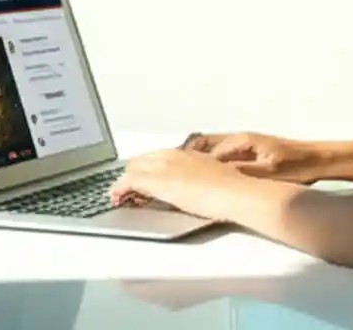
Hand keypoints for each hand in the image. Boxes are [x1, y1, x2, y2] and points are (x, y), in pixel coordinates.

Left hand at [110, 149, 249, 219]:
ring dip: (125, 182)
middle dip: (131, 175)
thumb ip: (195, 178)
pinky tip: (117, 197)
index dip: (144, 170)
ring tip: (120, 196)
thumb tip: (191, 187)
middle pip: (140, 161)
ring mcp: (164, 167)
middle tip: (127, 190)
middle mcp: (172, 156)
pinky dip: (120, 188)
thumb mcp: (210, 178)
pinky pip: (130, 180)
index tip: (141, 181)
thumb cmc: (230, 189)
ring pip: (133, 168)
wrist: (235, 193)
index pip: (154, 158)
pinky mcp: (159, 181)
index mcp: (185, 154)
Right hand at [181, 132, 319, 183]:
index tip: (173, 171)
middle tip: (169, 169)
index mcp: (241, 141)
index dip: (188, 162)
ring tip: (183, 174)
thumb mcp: (267, 172)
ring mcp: (245, 145)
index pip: (205, 151)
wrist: (318, 160)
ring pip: (213, 151)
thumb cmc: (296, 164)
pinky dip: (213, 164)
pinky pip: (224, 157)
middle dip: (187, 157)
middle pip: (204, 146)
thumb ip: (240, 172)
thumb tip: (215, 172)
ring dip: (199, 161)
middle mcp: (240, 140)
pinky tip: (210, 177)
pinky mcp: (251, 154)